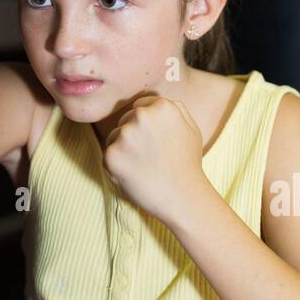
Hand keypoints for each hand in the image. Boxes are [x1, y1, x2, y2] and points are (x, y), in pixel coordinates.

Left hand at [101, 94, 210, 226]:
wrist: (183, 196)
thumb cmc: (187, 164)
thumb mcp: (191, 128)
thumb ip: (175, 108)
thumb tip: (157, 102)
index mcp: (162, 106)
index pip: (139, 107)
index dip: (146, 127)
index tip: (155, 143)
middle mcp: (141, 116)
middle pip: (125, 120)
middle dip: (133, 136)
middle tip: (151, 157)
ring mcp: (125, 135)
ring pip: (114, 137)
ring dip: (124, 151)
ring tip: (144, 167)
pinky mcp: (112, 155)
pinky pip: (108, 156)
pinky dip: (117, 168)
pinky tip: (135, 175)